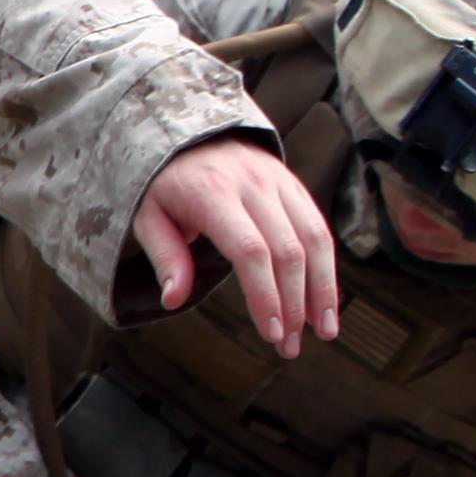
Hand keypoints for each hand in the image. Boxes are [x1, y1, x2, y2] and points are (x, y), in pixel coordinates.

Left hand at [130, 135, 339, 354]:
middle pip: (288, 251)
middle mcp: (253, 185)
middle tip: (289, 346)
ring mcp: (279, 183)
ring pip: (315, 239)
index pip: (250, 250)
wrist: (190, 131)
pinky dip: (328, 268)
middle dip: (294, 304)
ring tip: (324, 331)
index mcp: (213, 193)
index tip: (271, 331)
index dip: (265, 294)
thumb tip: (173, 299)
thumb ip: (165, 256)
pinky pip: (319, 228)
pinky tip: (326, 301)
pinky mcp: (295, 186)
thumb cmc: (165, 182)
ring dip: (323, 290)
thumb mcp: (148, 215)